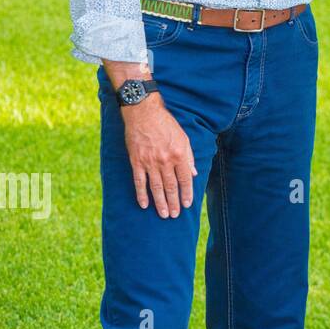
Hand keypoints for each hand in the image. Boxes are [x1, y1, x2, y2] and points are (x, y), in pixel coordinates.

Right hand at [122, 94, 195, 217]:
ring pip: (156, 187)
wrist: (144, 113)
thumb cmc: (166, 124)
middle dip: (174, 202)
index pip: (185, 179)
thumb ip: (189, 157)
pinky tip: (144, 204)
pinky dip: (141, 194)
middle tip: (174, 215)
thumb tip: (193, 173)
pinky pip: (139, 181)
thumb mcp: (183, 137)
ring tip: (164, 214)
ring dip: (160, 202)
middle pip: (171, 186)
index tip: (187, 204)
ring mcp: (150, 162)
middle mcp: (165, 160)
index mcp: (179, 154)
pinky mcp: (136, 161)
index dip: (186, 193)